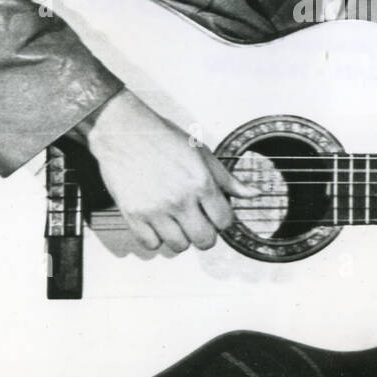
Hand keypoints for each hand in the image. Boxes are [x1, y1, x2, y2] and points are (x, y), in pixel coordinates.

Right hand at [76, 89, 258, 254]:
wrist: (123, 130)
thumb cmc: (162, 138)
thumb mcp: (201, 153)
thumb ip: (227, 179)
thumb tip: (253, 193)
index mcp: (200, 182)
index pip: (225, 221)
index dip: (222, 219)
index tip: (214, 213)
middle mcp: (180, 199)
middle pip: (205, 240)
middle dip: (206, 234)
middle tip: (198, 222)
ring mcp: (156, 209)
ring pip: (179, 246)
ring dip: (180, 236)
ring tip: (176, 220)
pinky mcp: (133, 215)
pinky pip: (151, 244)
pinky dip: (155, 238)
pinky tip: (157, 222)